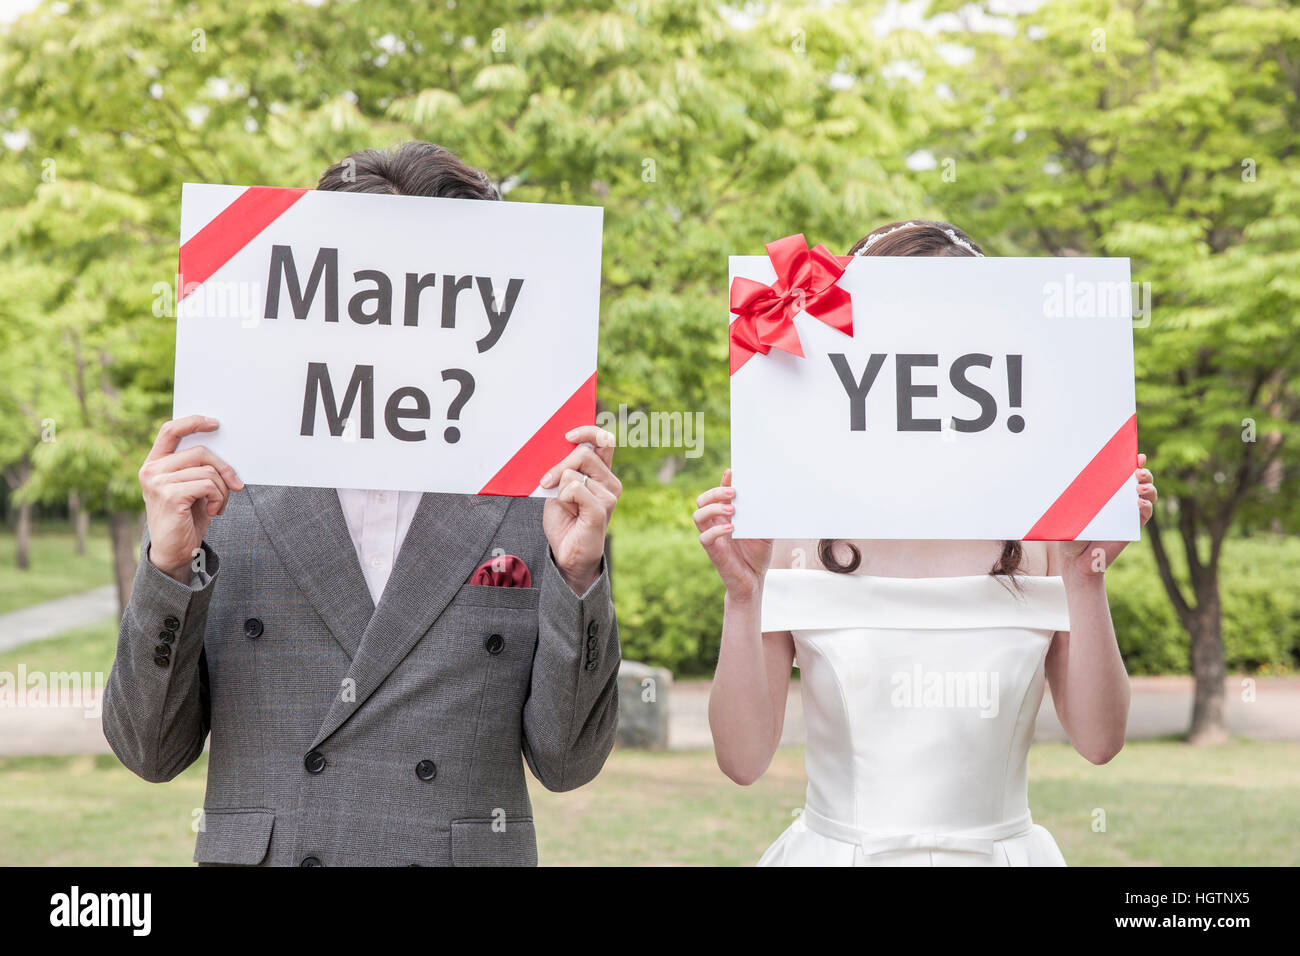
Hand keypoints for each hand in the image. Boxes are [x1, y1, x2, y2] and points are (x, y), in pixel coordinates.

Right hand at [139, 415, 243, 583]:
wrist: (174, 552)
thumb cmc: (186, 518)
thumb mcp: (192, 488)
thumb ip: (200, 468)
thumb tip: (227, 452)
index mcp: (154, 464)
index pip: (170, 430)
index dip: (193, 422)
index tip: (216, 423)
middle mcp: (151, 470)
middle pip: (200, 451)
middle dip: (225, 468)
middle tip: (237, 485)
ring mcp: (157, 482)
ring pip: (207, 470)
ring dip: (222, 489)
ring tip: (218, 505)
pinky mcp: (169, 495)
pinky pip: (208, 485)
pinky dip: (219, 498)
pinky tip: (214, 511)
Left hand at [539, 425, 620, 594]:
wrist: (568, 554)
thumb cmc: (565, 521)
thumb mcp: (561, 488)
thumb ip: (566, 469)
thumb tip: (561, 448)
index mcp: (603, 474)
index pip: (604, 441)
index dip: (588, 431)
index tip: (568, 436)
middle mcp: (610, 482)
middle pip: (583, 454)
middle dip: (559, 466)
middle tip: (547, 482)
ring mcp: (609, 495)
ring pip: (573, 473)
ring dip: (559, 488)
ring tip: (566, 507)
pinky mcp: (601, 508)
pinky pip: (574, 488)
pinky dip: (563, 499)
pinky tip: (570, 513)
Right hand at [694, 468, 772, 600]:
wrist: (754, 580)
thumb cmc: (757, 555)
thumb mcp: (765, 532)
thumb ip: (763, 516)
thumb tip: (771, 498)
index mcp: (727, 515)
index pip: (719, 493)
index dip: (723, 481)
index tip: (732, 472)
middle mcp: (716, 523)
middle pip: (703, 500)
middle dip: (715, 492)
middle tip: (733, 493)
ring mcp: (712, 536)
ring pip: (698, 515)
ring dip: (713, 509)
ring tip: (732, 511)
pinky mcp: (713, 551)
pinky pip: (704, 537)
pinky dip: (716, 531)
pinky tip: (731, 529)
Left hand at [1057, 452, 1156, 578]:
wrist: (1074, 558)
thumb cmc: (1069, 530)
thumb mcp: (1070, 509)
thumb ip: (1077, 494)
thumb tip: (1071, 475)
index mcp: (1106, 489)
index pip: (1123, 471)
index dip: (1133, 461)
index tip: (1137, 455)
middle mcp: (1119, 498)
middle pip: (1141, 480)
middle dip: (1144, 472)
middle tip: (1137, 472)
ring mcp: (1127, 511)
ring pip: (1148, 495)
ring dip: (1149, 488)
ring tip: (1139, 488)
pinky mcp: (1132, 526)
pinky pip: (1145, 515)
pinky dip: (1146, 507)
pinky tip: (1140, 504)